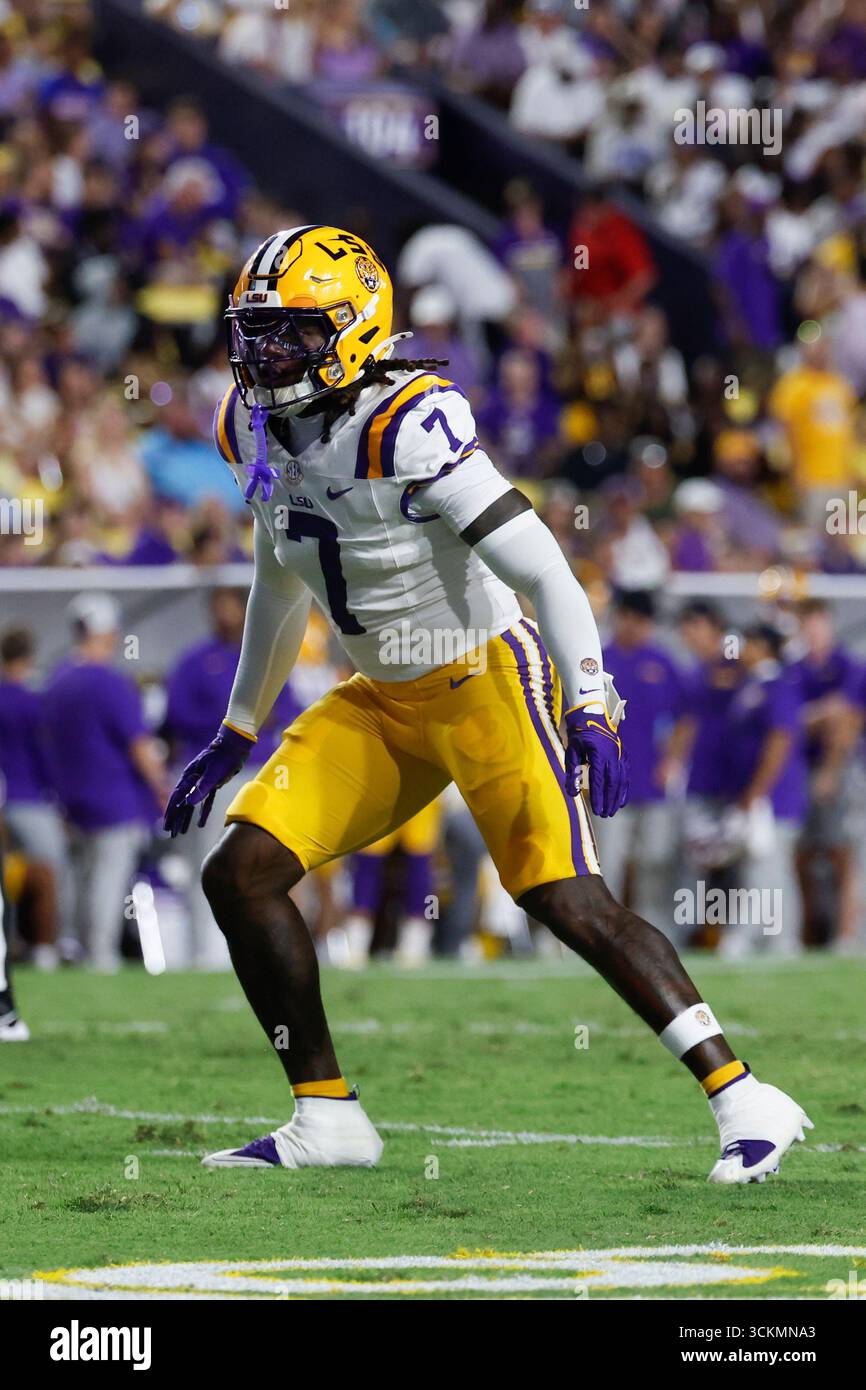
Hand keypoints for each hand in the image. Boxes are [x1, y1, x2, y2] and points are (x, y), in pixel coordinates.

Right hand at [164, 723, 254, 836]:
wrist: (235, 745)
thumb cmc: (223, 756)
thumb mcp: (212, 773)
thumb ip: (201, 788)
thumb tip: (187, 803)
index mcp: (189, 775)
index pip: (177, 797)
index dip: (171, 812)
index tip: (167, 824)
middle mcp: (193, 779)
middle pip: (181, 802)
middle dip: (175, 819)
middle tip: (170, 833)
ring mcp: (202, 782)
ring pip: (191, 804)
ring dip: (186, 818)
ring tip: (181, 832)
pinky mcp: (212, 784)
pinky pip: (205, 802)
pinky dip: (202, 813)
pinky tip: (201, 824)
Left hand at [564, 703, 628, 817]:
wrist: (593, 715)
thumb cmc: (579, 734)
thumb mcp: (571, 751)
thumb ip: (572, 772)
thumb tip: (572, 793)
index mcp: (598, 753)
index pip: (598, 779)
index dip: (598, 796)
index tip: (597, 810)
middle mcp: (613, 754)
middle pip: (613, 782)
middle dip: (609, 800)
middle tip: (604, 815)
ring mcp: (620, 754)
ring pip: (622, 780)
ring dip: (617, 798)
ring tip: (612, 812)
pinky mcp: (624, 755)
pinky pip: (626, 775)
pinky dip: (624, 789)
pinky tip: (621, 801)